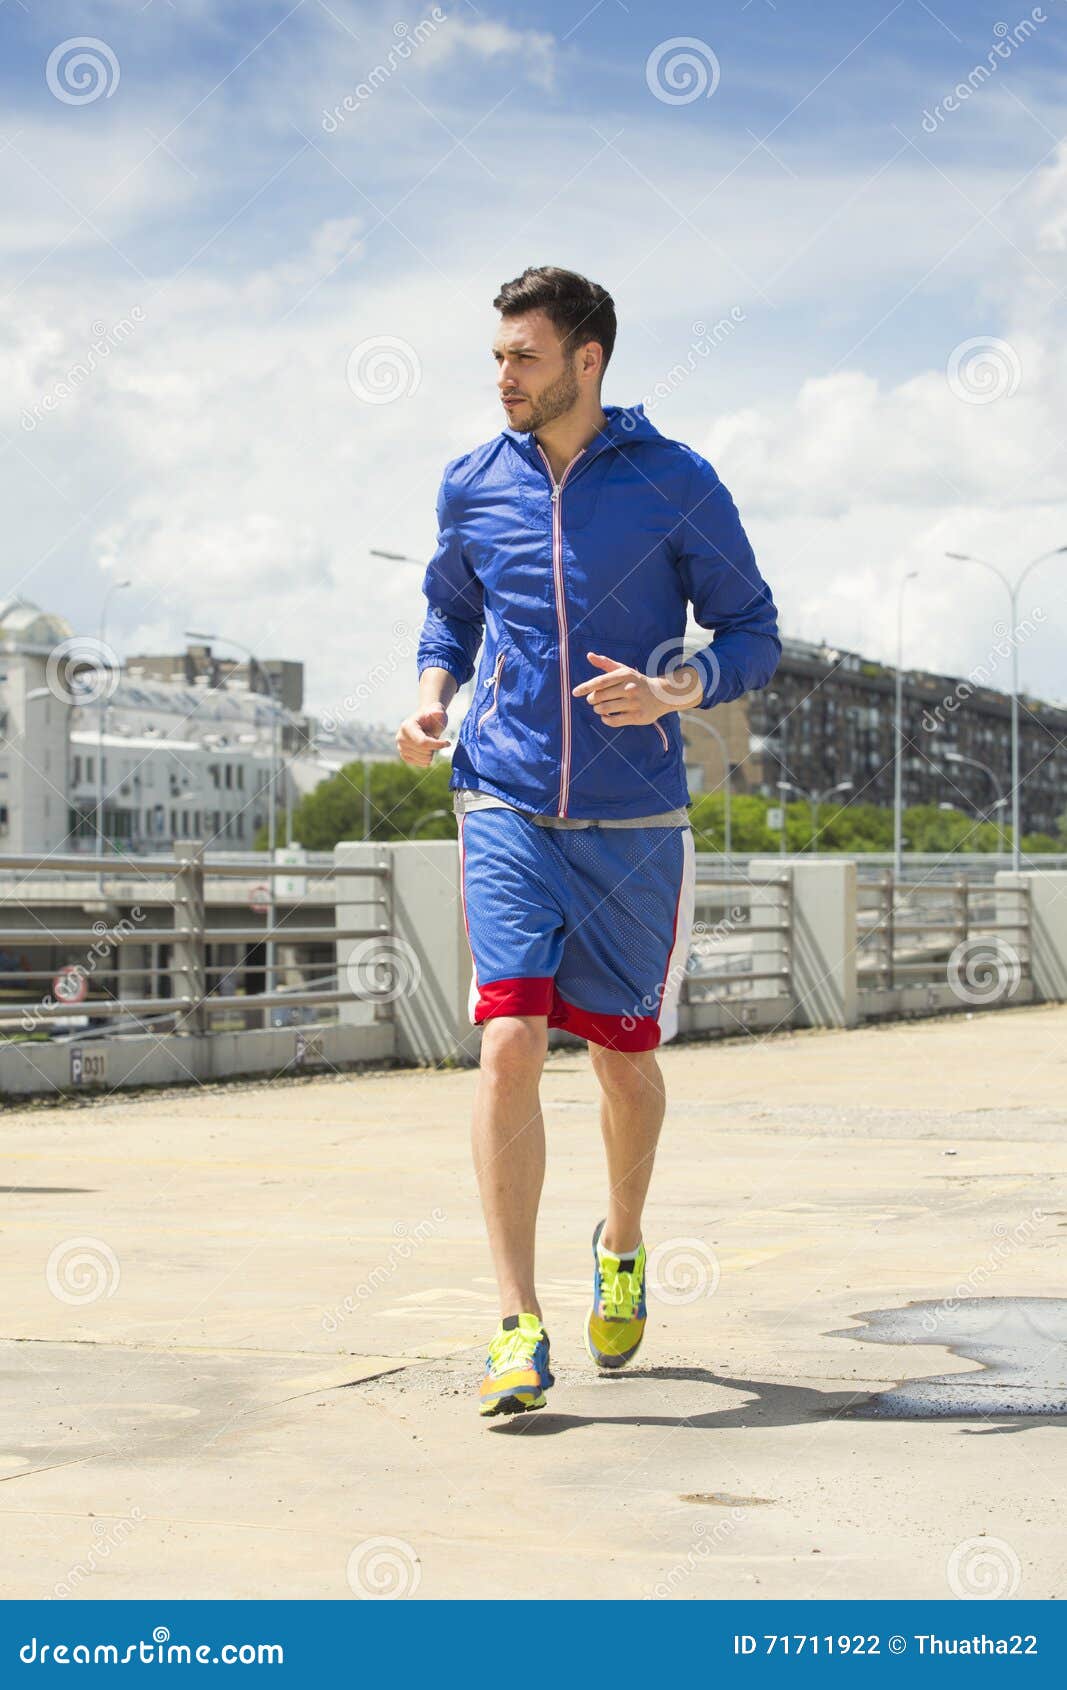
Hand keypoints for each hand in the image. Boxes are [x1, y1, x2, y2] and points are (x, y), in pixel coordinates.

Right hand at [396, 703, 448, 765]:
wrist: (426, 722)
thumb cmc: (433, 717)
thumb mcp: (438, 713)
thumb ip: (438, 712)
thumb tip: (437, 713)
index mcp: (407, 727)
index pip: (423, 742)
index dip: (438, 744)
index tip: (448, 743)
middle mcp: (400, 738)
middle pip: (425, 752)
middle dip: (434, 746)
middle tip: (432, 736)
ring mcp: (401, 748)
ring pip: (425, 759)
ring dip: (431, 752)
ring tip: (428, 741)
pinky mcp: (405, 756)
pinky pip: (422, 764)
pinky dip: (428, 758)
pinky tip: (426, 748)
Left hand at [572, 651, 700, 725]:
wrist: (662, 695)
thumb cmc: (637, 681)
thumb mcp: (623, 670)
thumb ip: (606, 664)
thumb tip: (589, 655)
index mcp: (624, 675)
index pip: (600, 682)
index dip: (585, 687)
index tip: (575, 692)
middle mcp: (630, 688)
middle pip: (600, 697)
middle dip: (592, 699)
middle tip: (593, 700)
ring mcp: (634, 703)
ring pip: (604, 709)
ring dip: (598, 709)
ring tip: (599, 707)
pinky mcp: (637, 716)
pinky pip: (613, 721)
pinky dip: (605, 719)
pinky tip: (606, 716)